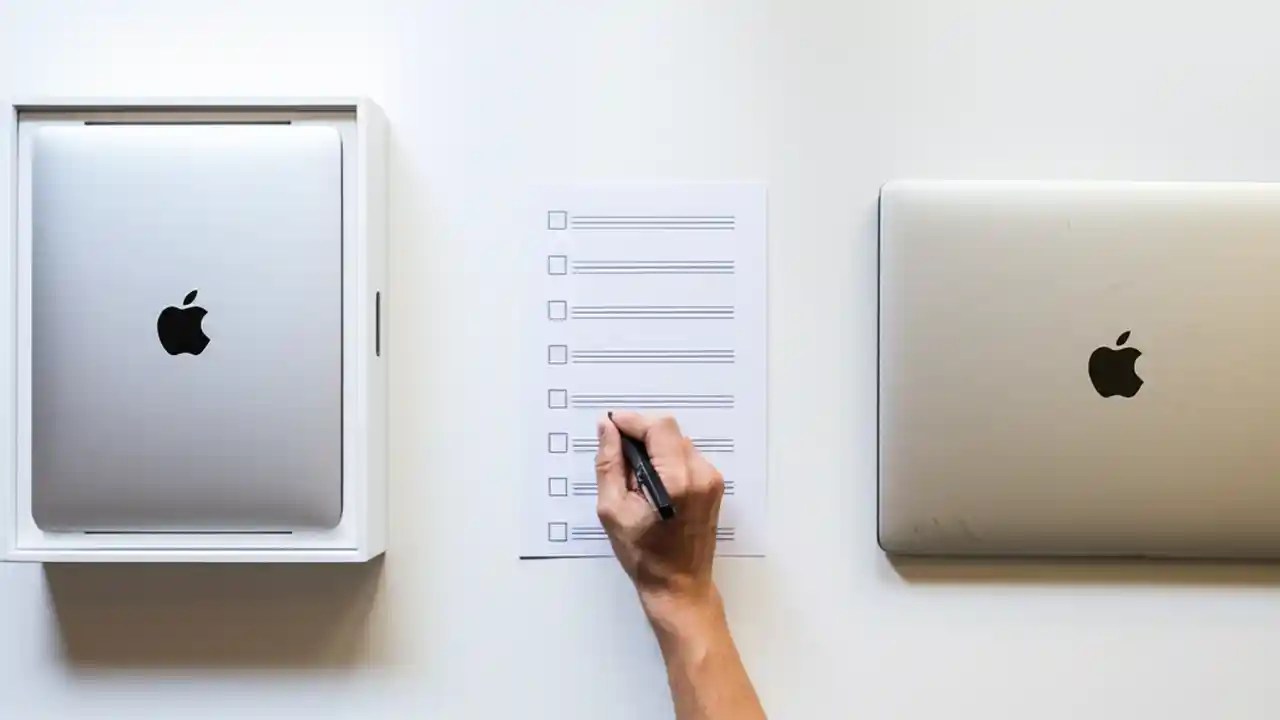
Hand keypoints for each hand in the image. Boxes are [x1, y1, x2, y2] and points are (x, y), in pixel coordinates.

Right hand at [595, 412, 725, 617]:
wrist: (680, 585)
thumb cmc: (643, 555)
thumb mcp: (613, 510)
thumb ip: (609, 463)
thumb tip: (607, 427)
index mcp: (677, 481)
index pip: (658, 428)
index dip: (632, 421)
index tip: (610, 426)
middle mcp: (701, 474)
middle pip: (669, 431)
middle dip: (641, 434)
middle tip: (618, 455)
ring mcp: (712, 479)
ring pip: (677, 441)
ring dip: (654, 448)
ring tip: (635, 477)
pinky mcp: (714, 485)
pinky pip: (686, 456)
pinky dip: (667, 460)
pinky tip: (653, 484)